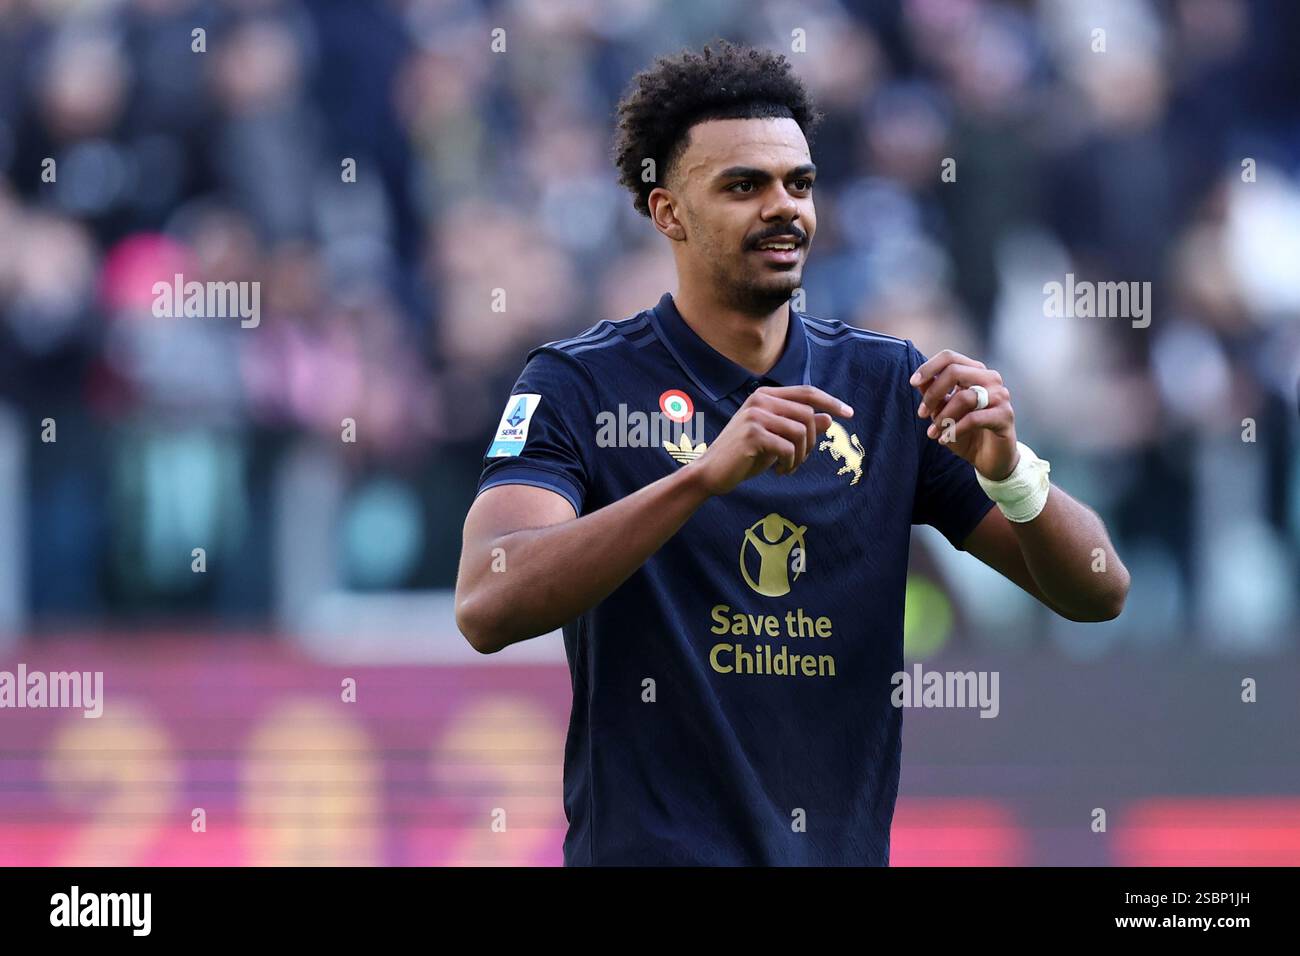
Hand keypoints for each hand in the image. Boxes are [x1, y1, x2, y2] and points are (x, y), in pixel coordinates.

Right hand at [693, 385, 852, 495]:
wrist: (711, 473)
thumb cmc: (744, 457)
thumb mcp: (776, 440)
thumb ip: (799, 427)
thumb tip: (829, 418)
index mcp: (765, 396)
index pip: (806, 392)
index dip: (830, 401)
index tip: (849, 413)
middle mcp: (760, 400)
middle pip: (808, 415)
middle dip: (812, 442)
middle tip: (800, 461)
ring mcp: (756, 415)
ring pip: (801, 432)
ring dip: (801, 455)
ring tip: (789, 467)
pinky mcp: (753, 434)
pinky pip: (788, 448)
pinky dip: (790, 464)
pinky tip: (780, 472)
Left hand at [909, 349, 1017, 479]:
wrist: (989, 458)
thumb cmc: (965, 432)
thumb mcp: (943, 412)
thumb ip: (933, 394)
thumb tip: (919, 380)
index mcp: (975, 372)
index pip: (950, 357)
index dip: (928, 368)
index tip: (912, 383)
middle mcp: (990, 379)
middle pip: (955, 371)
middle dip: (933, 393)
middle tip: (922, 414)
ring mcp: (1000, 396)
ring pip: (964, 396)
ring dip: (943, 416)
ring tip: (933, 432)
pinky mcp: (1005, 416)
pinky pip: (974, 418)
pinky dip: (954, 430)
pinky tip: (944, 440)